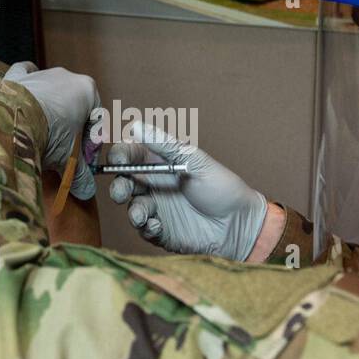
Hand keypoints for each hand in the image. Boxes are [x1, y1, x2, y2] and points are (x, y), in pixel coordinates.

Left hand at [2, 62, 98, 199]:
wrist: (12, 121)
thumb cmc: (47, 134)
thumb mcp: (68, 158)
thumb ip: (79, 174)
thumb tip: (87, 190)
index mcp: (87, 92)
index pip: (96, 120)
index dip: (91, 144)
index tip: (84, 160)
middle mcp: (66, 77)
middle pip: (74, 108)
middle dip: (72, 131)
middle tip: (65, 153)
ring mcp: (41, 75)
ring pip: (52, 93)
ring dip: (51, 112)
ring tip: (42, 136)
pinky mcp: (17, 77)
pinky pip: (25, 73)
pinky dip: (26, 82)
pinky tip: (25, 93)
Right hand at [106, 124, 266, 260]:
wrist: (240, 224)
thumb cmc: (222, 188)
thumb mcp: (196, 162)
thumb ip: (166, 147)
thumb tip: (137, 126)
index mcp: (160, 163)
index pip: (130, 155)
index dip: (120, 155)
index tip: (120, 160)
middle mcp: (154, 185)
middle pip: (123, 182)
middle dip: (118, 187)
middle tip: (122, 192)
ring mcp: (156, 209)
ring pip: (132, 207)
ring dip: (133, 210)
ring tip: (142, 216)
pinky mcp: (159, 231)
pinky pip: (143, 230)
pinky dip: (146, 228)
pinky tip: (158, 227)